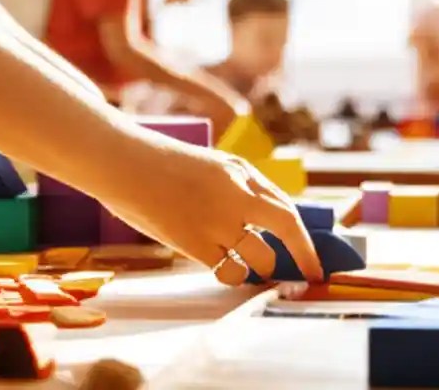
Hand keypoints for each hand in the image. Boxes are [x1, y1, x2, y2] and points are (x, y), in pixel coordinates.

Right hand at [105, 140, 322, 284]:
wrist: (124, 163)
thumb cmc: (166, 164)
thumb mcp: (214, 164)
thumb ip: (245, 187)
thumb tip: (275, 217)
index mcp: (242, 172)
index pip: (287, 207)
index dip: (304, 234)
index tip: (314, 254)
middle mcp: (236, 194)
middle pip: (287, 227)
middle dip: (303, 256)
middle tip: (307, 273)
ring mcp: (216, 220)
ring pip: (260, 258)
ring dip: (264, 269)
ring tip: (258, 270)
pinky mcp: (193, 242)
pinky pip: (228, 271)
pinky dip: (234, 275)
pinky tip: (228, 271)